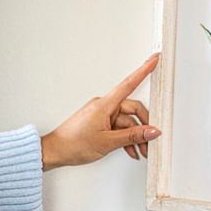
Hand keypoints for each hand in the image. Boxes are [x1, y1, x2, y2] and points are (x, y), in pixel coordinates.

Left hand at [40, 54, 160, 170]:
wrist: (56, 151)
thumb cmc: (74, 143)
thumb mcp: (108, 142)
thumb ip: (132, 136)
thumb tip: (152, 131)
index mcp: (105, 104)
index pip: (129, 83)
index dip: (144, 70)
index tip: (155, 59)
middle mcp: (104, 106)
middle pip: (133, 110)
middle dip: (144, 126)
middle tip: (150, 140)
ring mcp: (102, 115)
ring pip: (127, 122)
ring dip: (134, 137)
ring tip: (140, 151)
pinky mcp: (100, 123)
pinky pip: (118, 127)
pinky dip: (125, 138)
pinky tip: (130, 150)